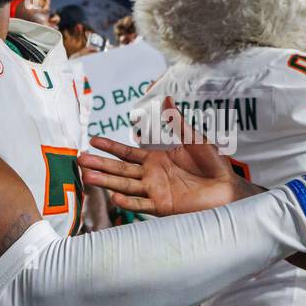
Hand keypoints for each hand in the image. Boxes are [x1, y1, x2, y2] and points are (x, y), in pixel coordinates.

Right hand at [78, 97, 258, 215]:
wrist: (227, 188)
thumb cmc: (213, 164)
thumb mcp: (194, 138)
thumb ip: (177, 122)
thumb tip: (167, 98)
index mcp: (156, 159)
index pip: (127, 153)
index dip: (110, 147)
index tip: (92, 140)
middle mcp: (151, 176)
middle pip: (120, 170)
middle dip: (100, 164)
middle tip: (78, 160)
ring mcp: (155, 192)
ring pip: (125, 186)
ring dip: (107, 181)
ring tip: (87, 177)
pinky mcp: (163, 206)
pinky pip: (142, 204)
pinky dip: (128, 201)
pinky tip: (114, 196)